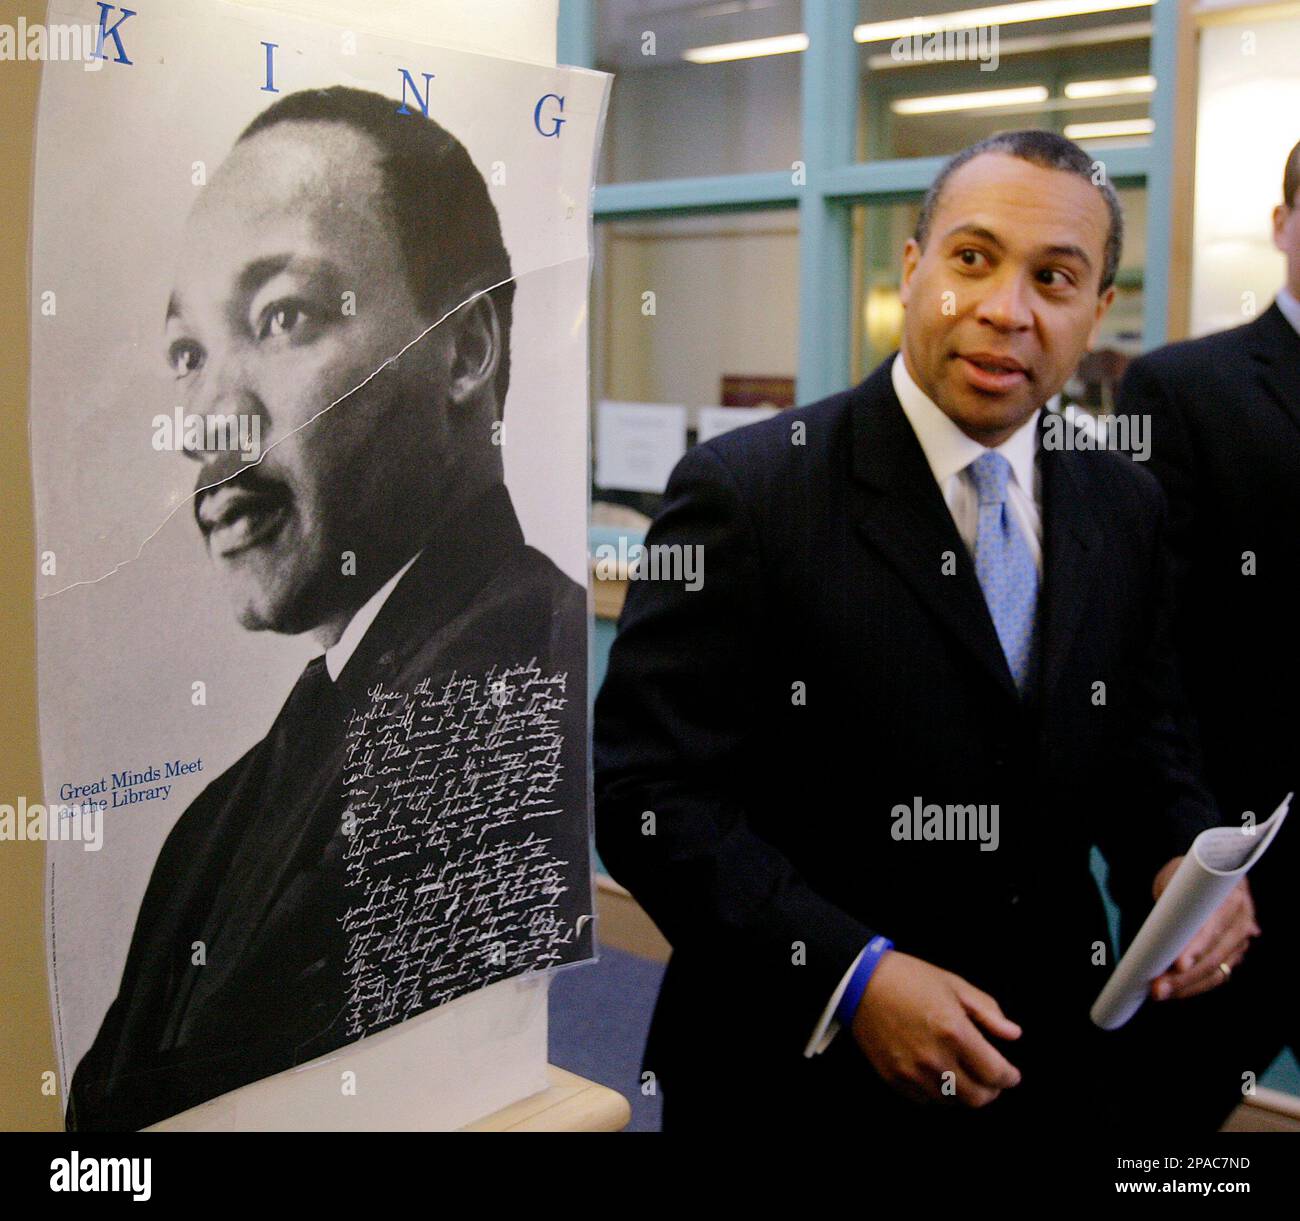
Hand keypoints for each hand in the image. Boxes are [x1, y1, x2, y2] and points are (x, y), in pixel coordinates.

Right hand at [848, 950, 1021, 1106]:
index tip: (1011, 1074)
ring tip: (964, 1076)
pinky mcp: (894, 1078)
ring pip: (952, 1102)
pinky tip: (938, 1076)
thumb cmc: (909, 978)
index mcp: (954, 1031)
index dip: (1009, 1077)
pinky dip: (938, 1093)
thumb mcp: (954, 985)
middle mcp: (935, 1058)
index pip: (995, 1073)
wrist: (861, 982)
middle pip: (977, 1097)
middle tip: (991, 1080)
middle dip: (991, 1091)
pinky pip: (925, 1100)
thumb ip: (987, 1012)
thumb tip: (1013, 1035)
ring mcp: (912, 1071)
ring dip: (964, 1092)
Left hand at [1148, 856, 1260, 1000]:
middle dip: (1186, 975)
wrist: (1201, 873)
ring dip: (1187, 985)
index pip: (1214, 925)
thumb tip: (1159, 932)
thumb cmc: (1184, 875)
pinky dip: (1195, 986)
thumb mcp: (1174, 877)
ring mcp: (1242, 938)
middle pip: (1216, 954)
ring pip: (1217, 969)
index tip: (1179, 963)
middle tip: (1158, 987)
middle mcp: (1243, 917)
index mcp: (1231, 893)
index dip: (1197, 945)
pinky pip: (1218, 976)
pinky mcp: (1235, 952)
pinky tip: (1175, 991)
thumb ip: (1172, 899)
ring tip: (1160, 992)